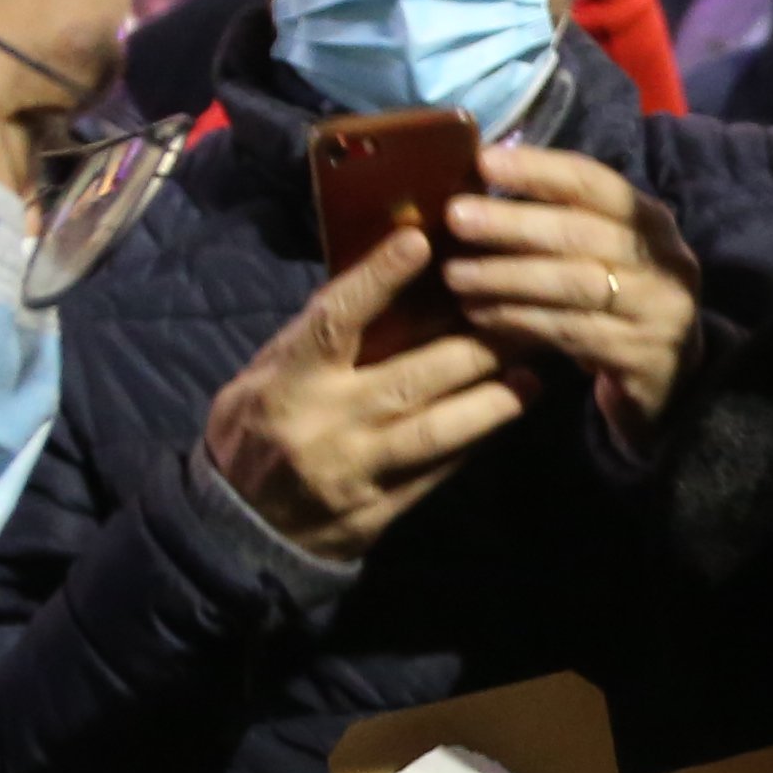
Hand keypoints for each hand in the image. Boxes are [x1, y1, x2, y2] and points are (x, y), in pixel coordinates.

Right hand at [203, 234, 523, 561]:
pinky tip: (509, 410)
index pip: (335, 322)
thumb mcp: (267, 375)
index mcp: (286, 381)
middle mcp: (323, 425)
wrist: (238, 531)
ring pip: (436, 430)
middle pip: (410, 377)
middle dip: (474, 344)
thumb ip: (316, 336)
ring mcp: (355, 472)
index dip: (378, 279)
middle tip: (521, 311)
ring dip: (493, 400)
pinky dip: (477, 439)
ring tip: (534, 372)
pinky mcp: (379, 512)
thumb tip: (378, 277)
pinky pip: (438, 472)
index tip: (422, 241)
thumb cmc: (256, 430)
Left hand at [442, 143, 705, 442]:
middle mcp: (664, 259)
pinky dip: (521, 320)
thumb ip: (558, 220)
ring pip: (575, 284)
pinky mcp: (643, 356)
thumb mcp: (602, 253)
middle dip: (514, 222)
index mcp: (651, 220)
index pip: (596, 183)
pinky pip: (572, 332)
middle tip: (455, 217)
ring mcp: (659, 309)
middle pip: (584, 233)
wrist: (670, 376)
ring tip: (454, 273)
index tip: (483, 160)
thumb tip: (479, 180)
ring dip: (509, 276)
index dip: (540, 170)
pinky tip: (480, 315)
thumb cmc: (617, 300)